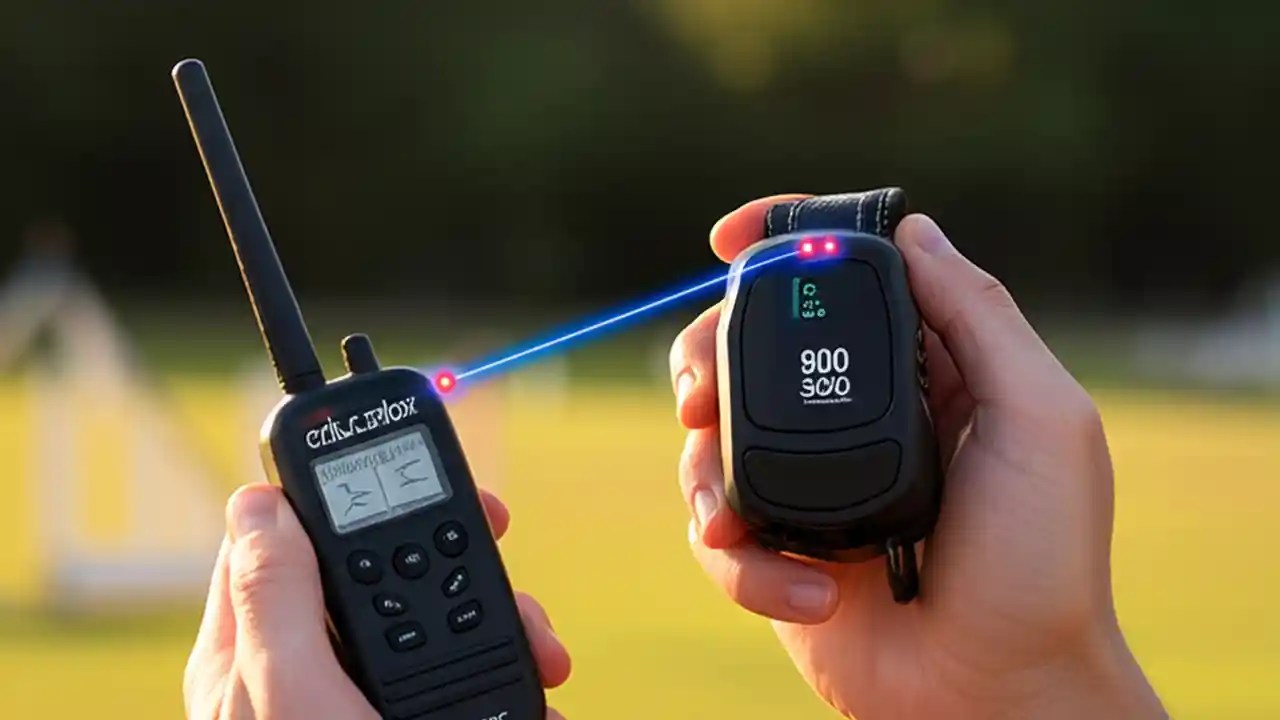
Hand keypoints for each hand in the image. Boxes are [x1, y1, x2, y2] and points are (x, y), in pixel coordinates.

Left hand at [184, 483, 570, 718]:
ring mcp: (366, 700)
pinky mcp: (420, 717)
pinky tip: (535, 690)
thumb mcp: (288, 698)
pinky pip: (468, 672)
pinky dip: (509, 671)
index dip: (353, 495)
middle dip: (454, 555)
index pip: (293, 537)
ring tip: (540, 651)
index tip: (418, 480)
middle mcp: (311, 670)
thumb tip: (255, 500)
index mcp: (255, 651)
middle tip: (503, 542)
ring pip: (438, 619)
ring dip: (501, 619)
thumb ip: (272, 599)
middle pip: (380, 570)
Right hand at [669, 196, 1167, 718]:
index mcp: (920, 373)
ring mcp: (811, 485)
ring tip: (729, 513)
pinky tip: (807, 594)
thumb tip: (915, 228)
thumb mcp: (1041, 420)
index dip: (780, 245)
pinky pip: (719, 534)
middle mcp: (856, 418)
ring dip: (704, 470)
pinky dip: (746, 563)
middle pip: (749, 349)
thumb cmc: (1042, 564)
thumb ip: (979, 317)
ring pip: (711, 439)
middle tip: (698, 394)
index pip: (839, 284)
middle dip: (703, 356)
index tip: (729, 235)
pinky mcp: (778, 553)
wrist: (998, 692)